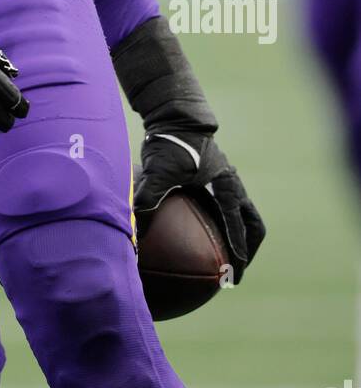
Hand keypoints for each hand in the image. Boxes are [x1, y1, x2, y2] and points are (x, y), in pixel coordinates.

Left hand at [135, 129, 265, 282]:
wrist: (176, 114)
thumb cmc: (170, 142)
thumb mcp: (158, 171)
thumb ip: (148, 199)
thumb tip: (135, 232)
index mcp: (226, 187)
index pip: (238, 227)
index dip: (238, 253)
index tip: (234, 274)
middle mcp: (232, 185)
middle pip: (252, 224)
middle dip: (248, 248)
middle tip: (236, 271)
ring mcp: (227, 180)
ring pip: (244, 214)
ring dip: (240, 235)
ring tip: (226, 256)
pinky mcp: (217, 175)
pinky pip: (227, 204)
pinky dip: (223, 220)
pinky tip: (201, 230)